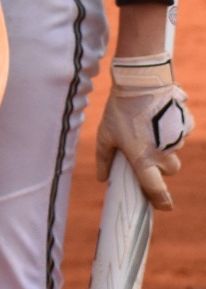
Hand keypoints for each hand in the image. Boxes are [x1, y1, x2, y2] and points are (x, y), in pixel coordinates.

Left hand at [97, 55, 191, 209]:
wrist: (142, 82)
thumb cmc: (120, 110)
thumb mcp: (105, 134)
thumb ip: (103, 158)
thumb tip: (102, 179)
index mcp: (143, 159)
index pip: (155, 189)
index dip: (159, 201)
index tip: (163, 207)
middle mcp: (164, 153)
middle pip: (169, 170)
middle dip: (160, 166)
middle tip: (146, 151)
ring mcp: (178, 140)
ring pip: (175, 151)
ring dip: (165, 146)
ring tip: (148, 128)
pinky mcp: (187, 126)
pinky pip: (181, 133)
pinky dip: (172, 129)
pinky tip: (159, 117)